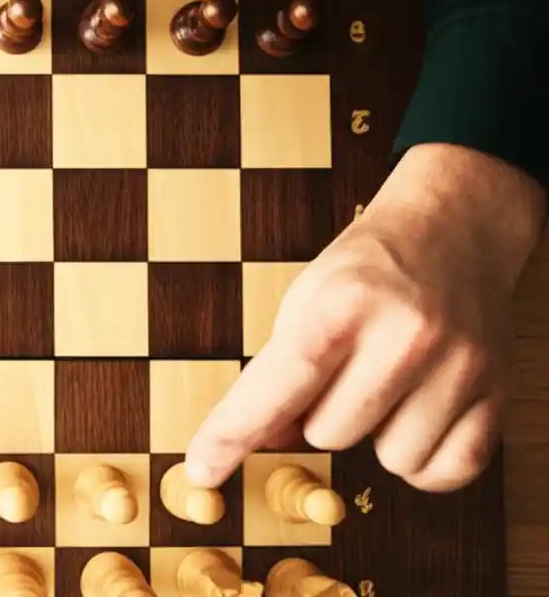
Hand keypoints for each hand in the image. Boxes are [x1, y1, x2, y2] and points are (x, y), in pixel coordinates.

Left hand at [184, 144, 544, 492]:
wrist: (452, 228)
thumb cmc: (368, 270)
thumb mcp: (304, 303)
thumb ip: (277, 375)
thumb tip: (259, 442)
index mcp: (341, 305)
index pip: (274, 390)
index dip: (231, 435)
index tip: (202, 469)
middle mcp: (405, 335)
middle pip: (328, 434)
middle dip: (320, 414)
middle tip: (345, 369)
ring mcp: (459, 366)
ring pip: (389, 460)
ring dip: (376, 435)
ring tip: (387, 380)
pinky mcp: (497, 392)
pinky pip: (444, 472)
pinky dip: (425, 459)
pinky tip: (419, 412)